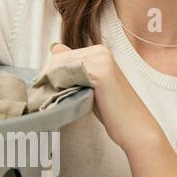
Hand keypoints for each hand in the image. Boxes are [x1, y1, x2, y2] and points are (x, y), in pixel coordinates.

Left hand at [46, 42, 163, 152]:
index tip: (43, 92)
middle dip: (47, 79)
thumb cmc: (112, 112)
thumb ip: (74, 70)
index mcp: (99, 51)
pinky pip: (69, 75)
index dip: (48, 75)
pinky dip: (59, 87)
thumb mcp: (89, 87)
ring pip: (61, 67)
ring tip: (46, 102)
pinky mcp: (100, 71)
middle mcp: (100, 50)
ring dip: (50, 84)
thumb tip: (55, 48)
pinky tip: (58, 101)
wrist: (135, 128)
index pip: (61, 57)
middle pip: (59, 61)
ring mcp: (101, 59)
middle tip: (41, 98)